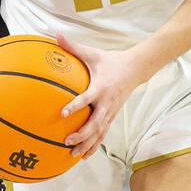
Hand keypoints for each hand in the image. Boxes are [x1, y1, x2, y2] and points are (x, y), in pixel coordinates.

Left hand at [55, 30, 141, 160]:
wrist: (135, 69)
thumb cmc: (111, 61)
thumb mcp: (92, 53)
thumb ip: (72, 47)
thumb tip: (55, 35)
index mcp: (101, 87)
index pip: (87, 98)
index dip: (76, 106)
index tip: (63, 113)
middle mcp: (107, 102)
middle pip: (96, 122)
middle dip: (82, 134)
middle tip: (67, 141)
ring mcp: (111, 111)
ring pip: (100, 132)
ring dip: (87, 144)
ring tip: (73, 154)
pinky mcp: (112, 116)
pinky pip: (103, 133)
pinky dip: (94, 145)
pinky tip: (83, 156)